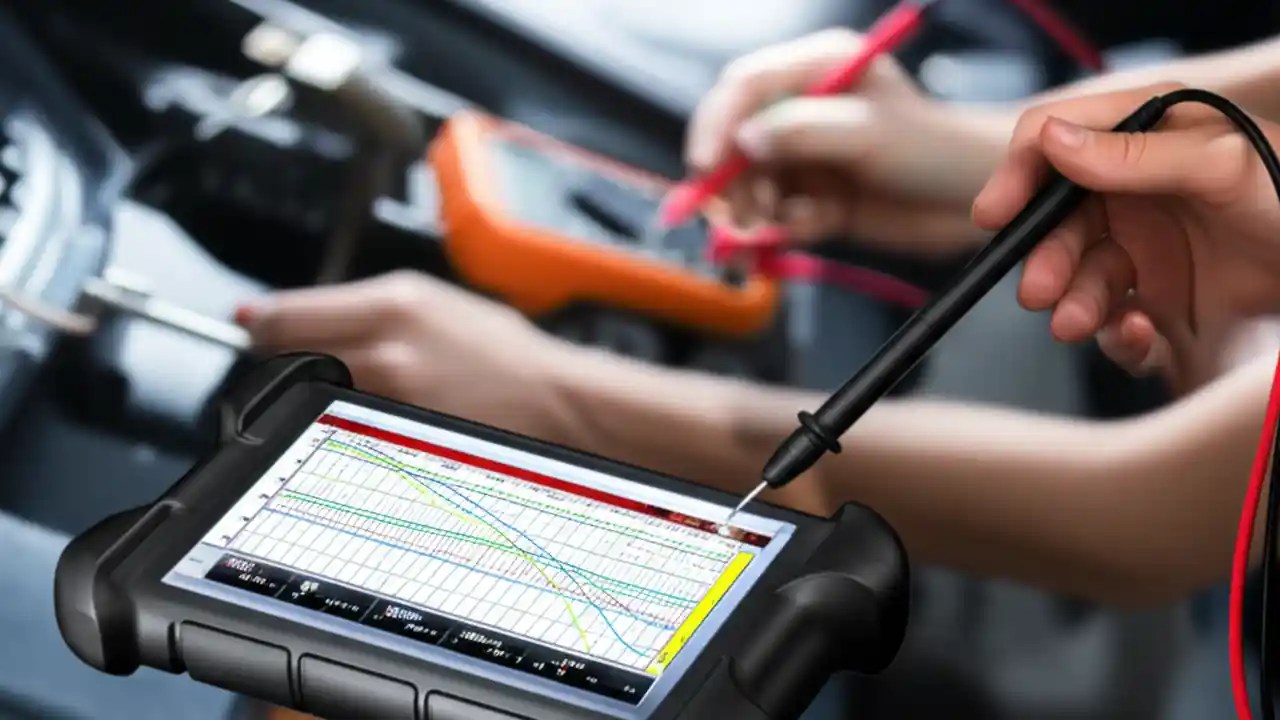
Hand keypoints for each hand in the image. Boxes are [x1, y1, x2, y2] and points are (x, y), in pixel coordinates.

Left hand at [236, 271, 574, 439]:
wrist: (554, 400)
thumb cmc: (505, 354)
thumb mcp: (437, 304)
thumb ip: (366, 308)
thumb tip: (299, 315)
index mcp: (396, 301)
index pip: (289, 312)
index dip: (259, 322)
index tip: (247, 325)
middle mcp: (386, 344)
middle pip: (287, 354)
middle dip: (279, 359)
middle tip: (289, 364)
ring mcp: (391, 394)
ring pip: (312, 393)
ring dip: (312, 392)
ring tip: (347, 392)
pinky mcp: (399, 434)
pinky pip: (345, 427)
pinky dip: (343, 423)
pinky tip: (371, 419)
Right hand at [687, 28, 1007, 253]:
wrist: (982, 203)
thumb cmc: (938, 150)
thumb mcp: (870, 134)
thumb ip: (802, 132)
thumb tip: (743, 141)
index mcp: (818, 68)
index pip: (743, 87)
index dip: (715, 124)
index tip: (704, 166)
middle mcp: (804, 109)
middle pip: (734, 141)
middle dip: (731, 181)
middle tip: (739, 215)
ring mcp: (807, 157)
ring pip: (749, 185)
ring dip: (756, 211)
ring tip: (790, 222)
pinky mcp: (814, 199)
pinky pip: (775, 217)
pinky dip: (785, 228)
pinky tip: (816, 225)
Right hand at [973, 83, 1279, 394]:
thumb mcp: (1221, 167)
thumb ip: (1135, 155)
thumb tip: (1054, 141)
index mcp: (1141, 142)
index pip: (1054, 144)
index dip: (1018, 174)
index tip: (996, 212)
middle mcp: (1130, 194)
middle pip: (1054, 221)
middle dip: (1042, 257)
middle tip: (1039, 290)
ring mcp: (1140, 249)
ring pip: (1075, 277)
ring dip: (1071, 301)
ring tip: (1080, 322)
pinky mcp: (1153, 301)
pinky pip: (1111, 323)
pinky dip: (1115, 335)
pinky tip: (1138, 331)